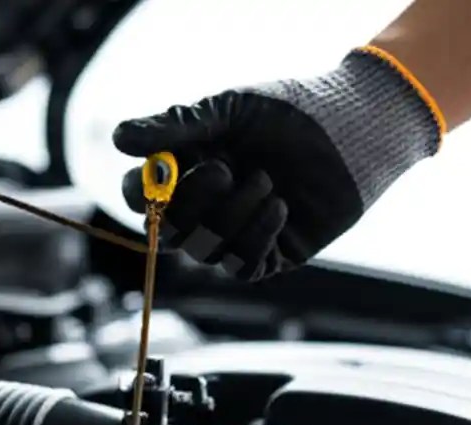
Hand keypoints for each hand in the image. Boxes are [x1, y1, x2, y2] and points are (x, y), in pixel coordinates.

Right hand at [114, 50, 442, 281]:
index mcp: (185, 171)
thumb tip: (118, 138)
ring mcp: (235, 235)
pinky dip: (257, 236)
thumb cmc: (289, 113)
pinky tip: (281, 206)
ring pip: (204, 250)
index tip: (163, 170)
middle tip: (225, 168)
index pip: (140, 199)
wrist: (352, 130)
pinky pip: (242, 266)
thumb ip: (173, 127)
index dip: (143, 193)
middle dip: (192, 203)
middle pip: (167, 231)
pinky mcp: (269, 257)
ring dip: (233, 215)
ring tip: (267, 179)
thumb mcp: (226, 112)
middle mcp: (204, 207)